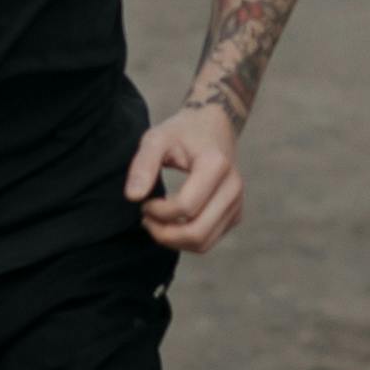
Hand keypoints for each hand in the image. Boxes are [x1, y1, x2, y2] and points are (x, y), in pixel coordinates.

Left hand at [125, 103, 246, 254]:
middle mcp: (232, 187)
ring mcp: (237, 203)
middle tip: (146, 219)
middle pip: (197, 233)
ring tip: (156, 222)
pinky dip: (185, 240)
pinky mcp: (235, 214)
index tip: (144, 202)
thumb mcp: (156, 139)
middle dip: (164, 234)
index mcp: (216, 165)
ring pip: (203, 243)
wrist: (213, 126)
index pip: (185, 208)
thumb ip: (142, 165)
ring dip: (173, 241)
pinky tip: (171, 222)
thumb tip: (133, 197)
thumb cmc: (181, 133)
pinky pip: (208, 240)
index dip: (158, 212)